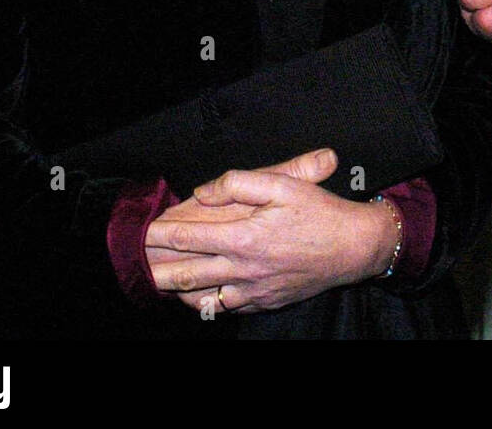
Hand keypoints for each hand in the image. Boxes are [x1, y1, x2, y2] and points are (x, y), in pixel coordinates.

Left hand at [145, 148, 397, 313]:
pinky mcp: (264, 301)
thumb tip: (205, 192)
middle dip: (157, 267)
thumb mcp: (284, 184)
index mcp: (244, 238)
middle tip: (137, 262)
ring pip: (202, 297)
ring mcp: (253, 290)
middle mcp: (244, 268)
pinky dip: (204, 304)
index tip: (143, 230)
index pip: (190, 237)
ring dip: (176, 290)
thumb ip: (240, 183)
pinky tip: (196, 298)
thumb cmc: (321, 212)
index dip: (161, 234)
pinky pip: (225, 308)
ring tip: (157, 282)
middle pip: (187, 273)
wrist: (354, 248)